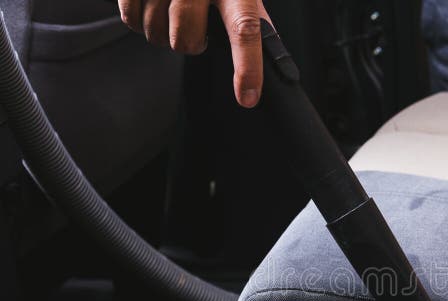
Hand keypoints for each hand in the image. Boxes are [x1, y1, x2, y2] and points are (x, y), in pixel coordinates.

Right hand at [118, 0, 268, 107]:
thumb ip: (252, 20)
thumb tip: (272, 64)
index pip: (245, 28)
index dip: (247, 67)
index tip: (248, 97)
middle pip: (185, 37)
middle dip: (189, 44)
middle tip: (195, 30)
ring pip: (155, 30)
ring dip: (162, 34)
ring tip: (172, 15)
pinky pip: (129, 17)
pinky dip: (137, 21)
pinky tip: (151, 7)